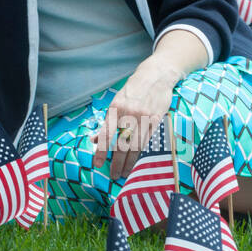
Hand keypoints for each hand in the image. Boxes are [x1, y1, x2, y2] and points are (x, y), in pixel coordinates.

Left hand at [91, 58, 178, 181]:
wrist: (156, 75)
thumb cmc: (133, 90)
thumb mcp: (116, 101)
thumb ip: (107, 121)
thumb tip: (94, 139)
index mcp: (116, 109)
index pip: (106, 134)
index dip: (101, 151)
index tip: (98, 164)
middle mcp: (129, 114)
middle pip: (122, 144)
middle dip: (117, 163)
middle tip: (114, 175)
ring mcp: (144, 118)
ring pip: (136, 146)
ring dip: (130, 162)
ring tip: (126, 173)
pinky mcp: (157, 120)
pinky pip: (148, 141)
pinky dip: (143, 153)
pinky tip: (139, 162)